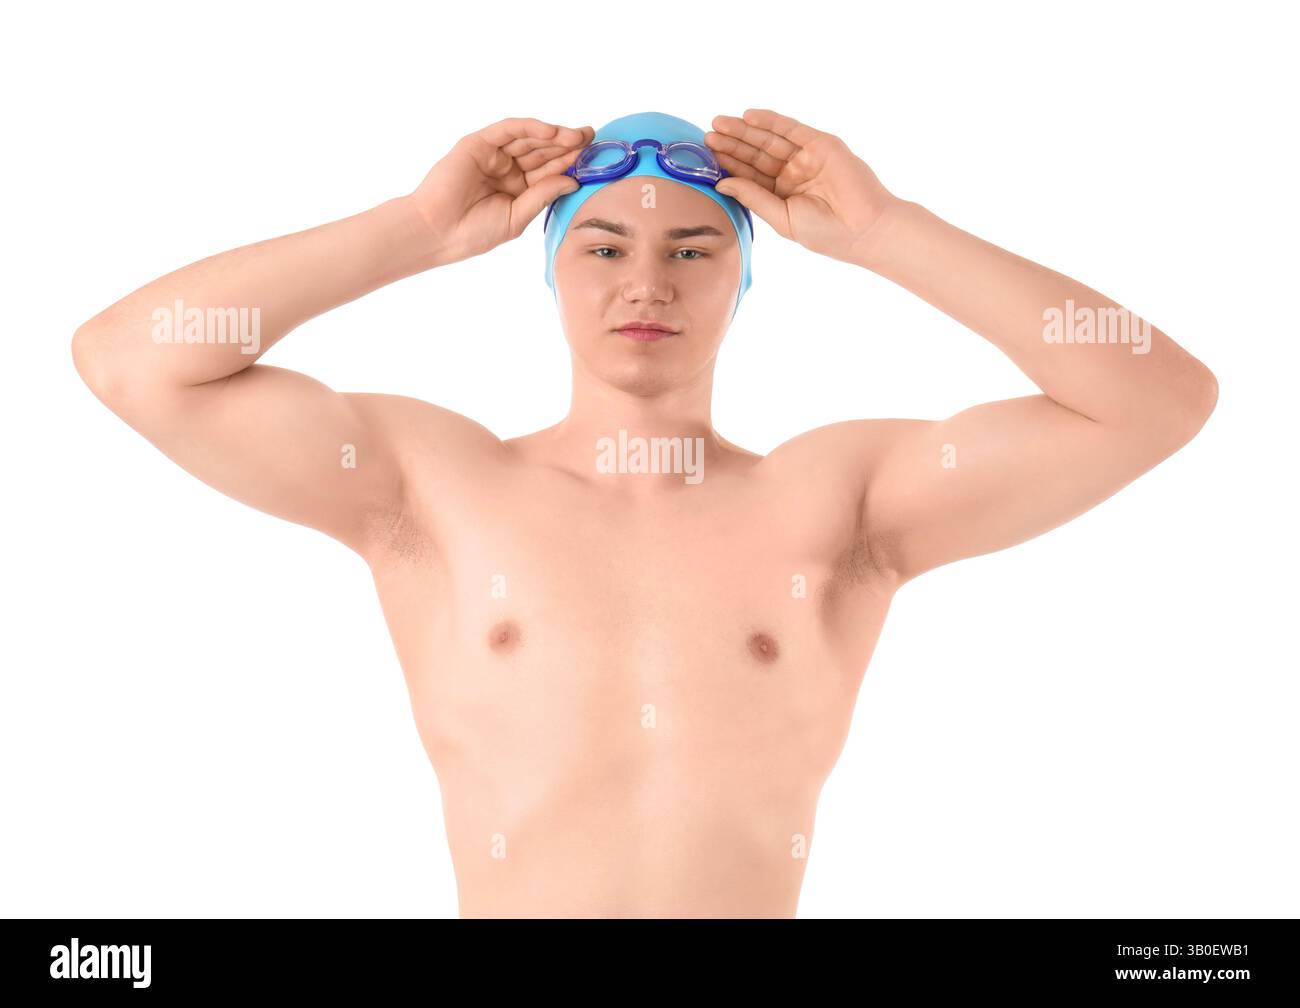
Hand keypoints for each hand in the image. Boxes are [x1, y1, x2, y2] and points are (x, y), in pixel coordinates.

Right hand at [408, 118, 593, 265]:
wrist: (438, 232)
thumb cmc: (473, 232)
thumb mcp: (517, 218)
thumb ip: (542, 196)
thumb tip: (572, 181)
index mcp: (517, 189)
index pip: (549, 171)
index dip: (571, 163)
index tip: (596, 158)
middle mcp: (507, 168)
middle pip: (543, 151)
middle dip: (568, 144)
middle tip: (592, 137)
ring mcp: (493, 154)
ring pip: (529, 138)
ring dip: (554, 135)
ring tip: (577, 136)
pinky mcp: (479, 143)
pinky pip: (509, 129)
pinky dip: (530, 128)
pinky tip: (551, 132)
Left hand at [707, 109, 900, 264]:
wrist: (863, 229)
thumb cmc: (826, 233)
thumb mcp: (781, 217)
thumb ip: (753, 198)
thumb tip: (722, 182)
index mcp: (783, 194)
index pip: (750, 175)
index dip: (728, 165)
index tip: (704, 157)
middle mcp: (793, 173)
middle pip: (756, 154)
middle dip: (732, 144)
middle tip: (706, 135)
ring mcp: (807, 157)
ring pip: (770, 139)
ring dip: (745, 130)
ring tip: (719, 124)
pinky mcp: (821, 144)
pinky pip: (791, 128)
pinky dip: (770, 121)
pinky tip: (748, 117)